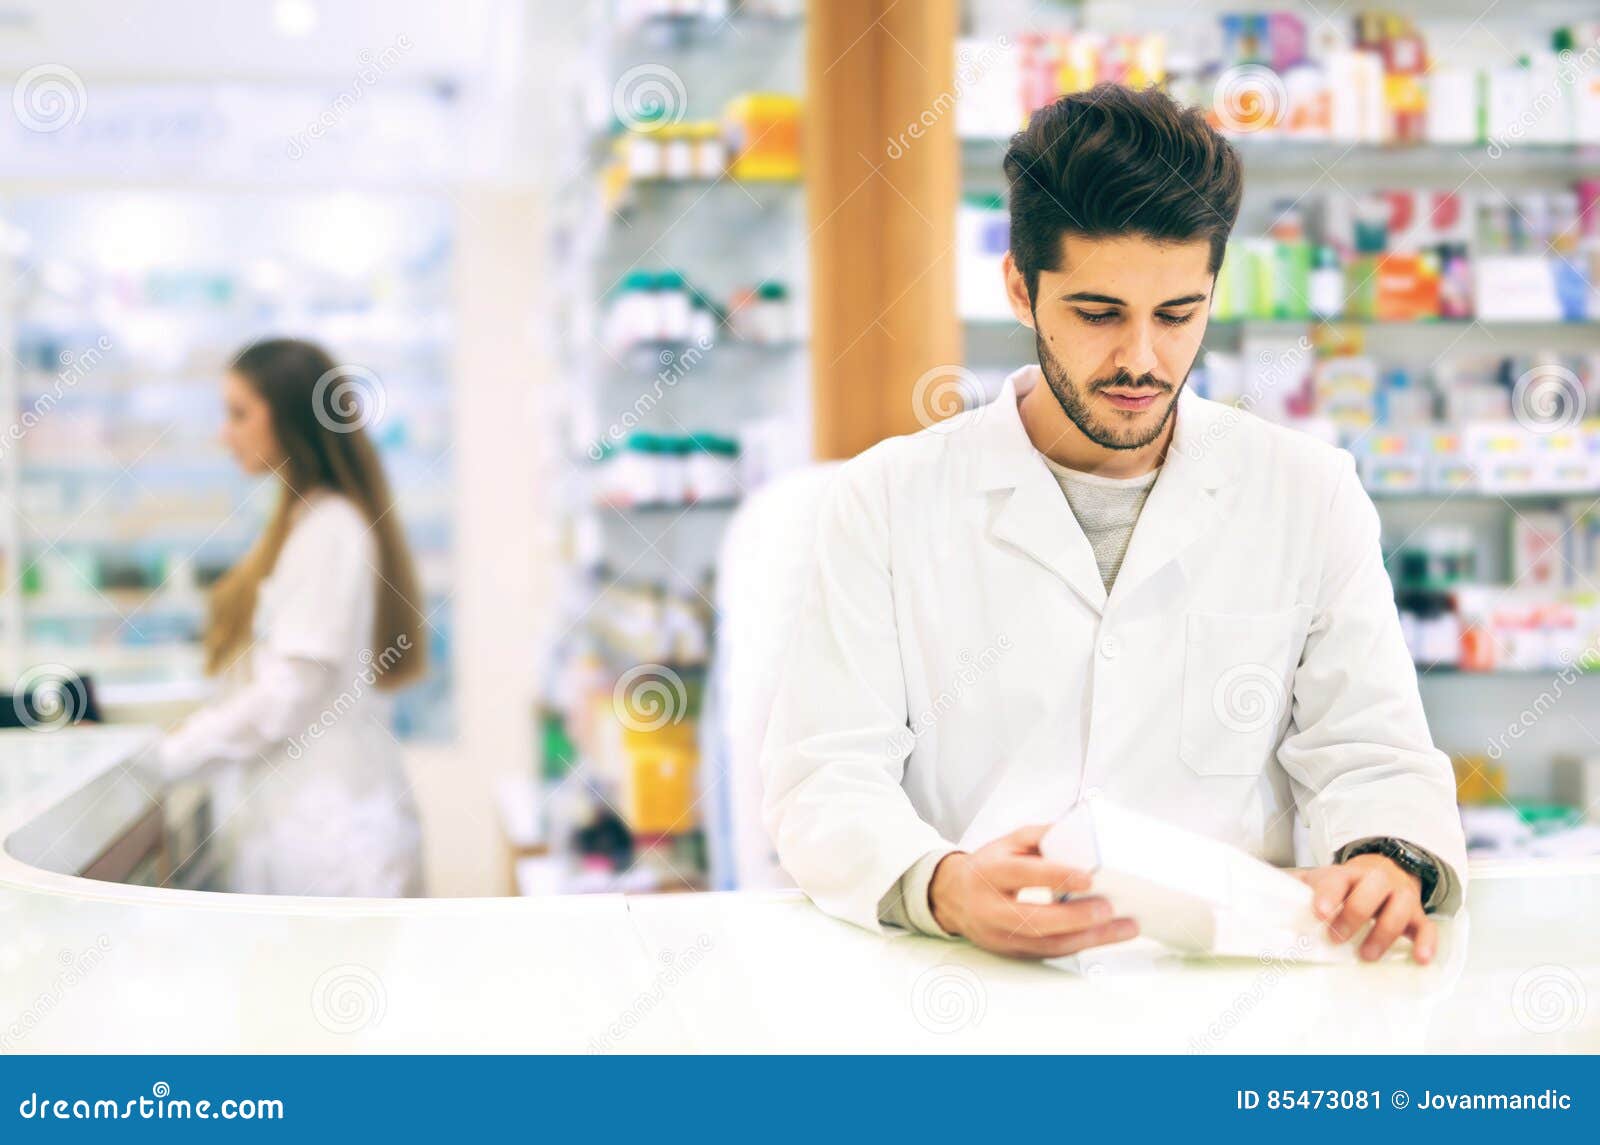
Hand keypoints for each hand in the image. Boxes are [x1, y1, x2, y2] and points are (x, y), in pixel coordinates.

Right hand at [928, 824, 1138, 958]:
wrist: (954, 897)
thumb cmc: (987, 868)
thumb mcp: (1008, 842)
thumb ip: (1040, 835)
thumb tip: (1077, 831)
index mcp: (989, 873)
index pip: (1021, 875)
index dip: (1054, 876)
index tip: (1087, 877)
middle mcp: (991, 908)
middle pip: (1035, 919)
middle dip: (1076, 917)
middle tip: (1108, 908)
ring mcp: (1000, 935)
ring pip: (1047, 944)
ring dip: (1089, 938)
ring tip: (1122, 927)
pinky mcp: (1012, 953)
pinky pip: (1050, 953)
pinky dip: (1080, 945)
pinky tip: (1103, 936)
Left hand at [1290, 854, 1435, 964]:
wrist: (1384, 870)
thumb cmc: (1345, 885)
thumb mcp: (1320, 881)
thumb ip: (1293, 886)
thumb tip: (1259, 890)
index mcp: (1347, 874)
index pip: (1337, 879)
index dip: (1328, 895)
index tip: (1319, 912)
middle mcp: (1376, 882)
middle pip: (1370, 891)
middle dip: (1353, 915)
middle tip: (1336, 937)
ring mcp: (1400, 897)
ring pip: (1399, 909)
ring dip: (1383, 933)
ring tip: (1366, 955)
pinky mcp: (1418, 916)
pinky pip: (1427, 928)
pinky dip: (1426, 943)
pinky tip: (1420, 959)